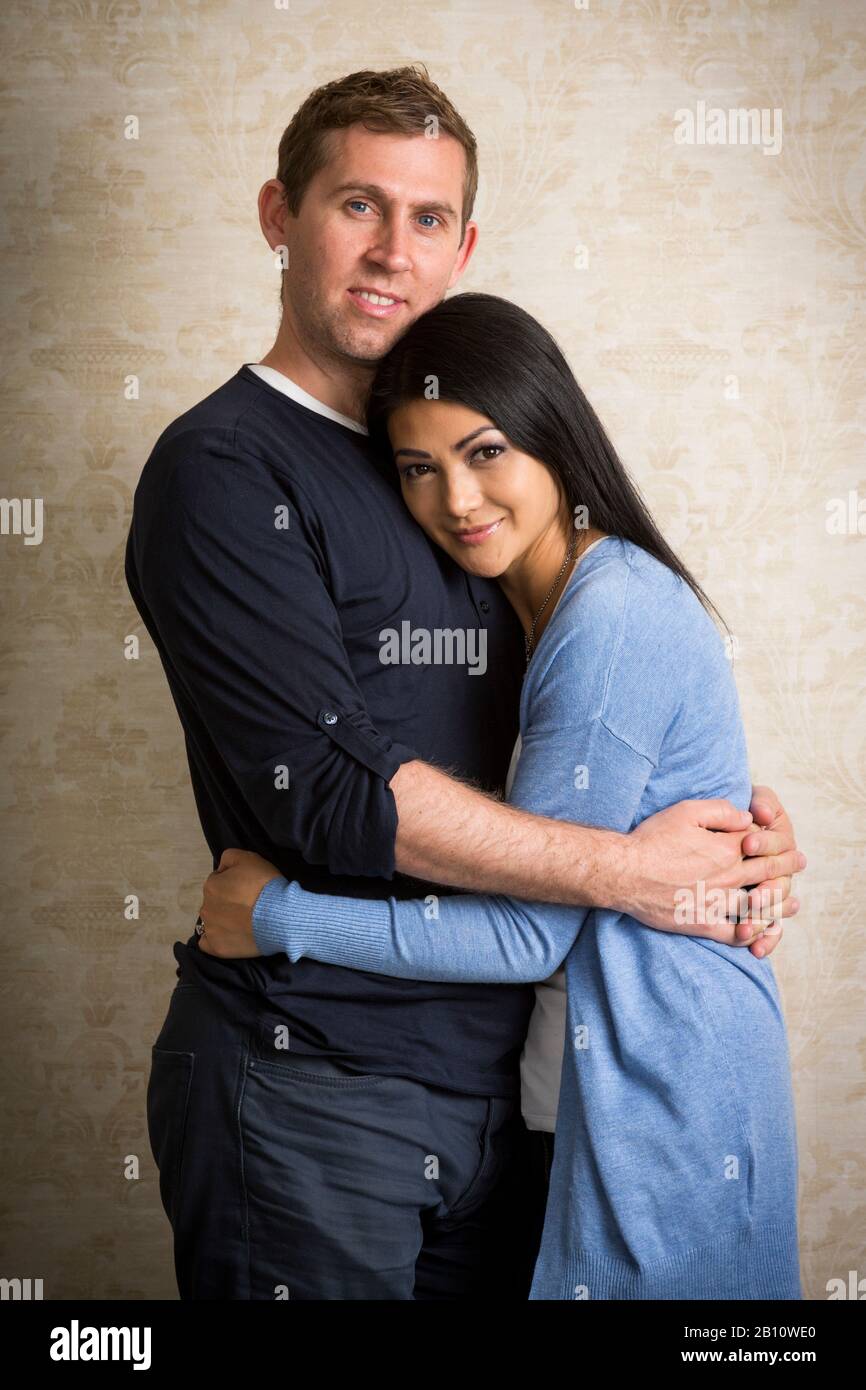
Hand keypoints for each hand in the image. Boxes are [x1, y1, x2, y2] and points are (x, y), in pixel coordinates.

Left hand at [197, 848, 282, 957]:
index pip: (219, 881)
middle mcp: (205, 907)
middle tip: (249, 904)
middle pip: (215, 901)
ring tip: (245, 922)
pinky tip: (230, 936)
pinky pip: (208, 943)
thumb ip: (229, 858)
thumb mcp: (249, 858)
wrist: (280, 915)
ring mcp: (210, 930)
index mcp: (211, 885)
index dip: (235, 883)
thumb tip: (222, 869)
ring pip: (213, 921)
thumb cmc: (265, 885)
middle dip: (228, 901)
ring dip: (224, 919)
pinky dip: (216, 939)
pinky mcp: (217, 948)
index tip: (249, 888)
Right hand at [623, 797, 803, 955]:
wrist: (625, 873)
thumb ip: (721, 811)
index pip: (760, 843)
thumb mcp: (686, 811)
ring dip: (780, 903)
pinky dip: (752, 933)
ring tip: (794, 902)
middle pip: (766, 871)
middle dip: (787, 865)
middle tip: (800, 861)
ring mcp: (717, 902)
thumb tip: (748, 819)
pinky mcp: (703, 923)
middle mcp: (727, 877)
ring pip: (758, 905)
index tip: (785, 837)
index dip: (774, 839)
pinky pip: (735, 933)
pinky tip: (760, 931)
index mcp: (726, 848)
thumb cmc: (653, 839)